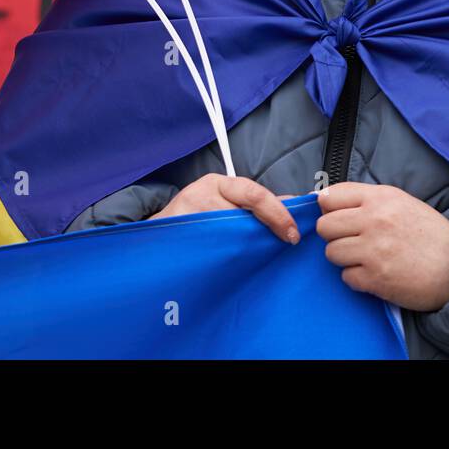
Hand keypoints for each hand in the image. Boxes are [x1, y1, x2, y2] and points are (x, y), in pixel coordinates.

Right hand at [149, 172, 298, 243]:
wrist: (156, 234)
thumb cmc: (195, 217)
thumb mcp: (223, 201)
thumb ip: (255, 203)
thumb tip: (291, 204)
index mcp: (218, 183)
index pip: (254, 193)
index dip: (278, 214)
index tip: (292, 234)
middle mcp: (203, 193)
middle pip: (243, 213)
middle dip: (265, 230)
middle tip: (282, 244)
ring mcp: (190, 215)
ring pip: (230, 233)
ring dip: (248, 247)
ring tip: (256, 257)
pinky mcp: (181, 236)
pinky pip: (213, 249)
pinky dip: (228, 258)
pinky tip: (235, 265)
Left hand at [317, 182, 448, 311]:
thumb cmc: (430, 234)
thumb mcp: (401, 203)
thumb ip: (368, 201)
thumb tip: (324, 200)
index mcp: (380, 198)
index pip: (330, 196)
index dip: (328, 209)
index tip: (337, 218)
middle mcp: (375, 220)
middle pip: (325, 226)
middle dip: (334, 235)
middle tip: (352, 241)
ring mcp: (374, 250)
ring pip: (331, 252)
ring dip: (344, 258)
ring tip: (365, 259)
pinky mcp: (376, 278)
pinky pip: (346, 277)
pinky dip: (356, 278)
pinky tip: (374, 274)